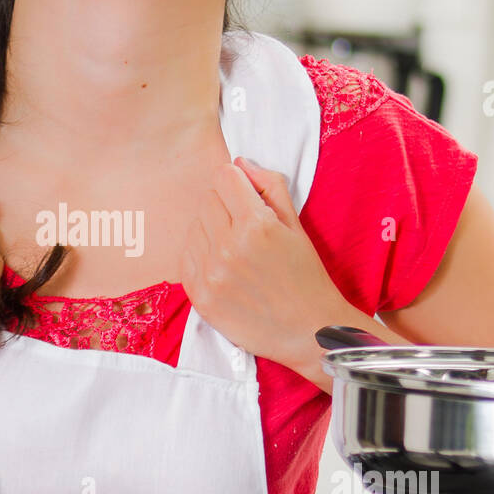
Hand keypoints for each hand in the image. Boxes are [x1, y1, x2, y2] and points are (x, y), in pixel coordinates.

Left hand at [180, 158, 352, 379]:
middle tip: (246, 227)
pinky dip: (201, 256)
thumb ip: (270, 187)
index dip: (237, 182)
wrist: (308, 331)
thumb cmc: (306, 277)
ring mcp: (210, 274)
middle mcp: (229, 248)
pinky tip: (223, 267)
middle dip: (225, 205)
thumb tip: (240, 163)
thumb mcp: (297, 226)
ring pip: (194, 227)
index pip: (224, 177)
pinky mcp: (199, 297)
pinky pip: (185, 257)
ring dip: (211, 231)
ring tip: (236, 251)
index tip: (246, 195)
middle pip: (207, 200)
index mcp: (256, 225)